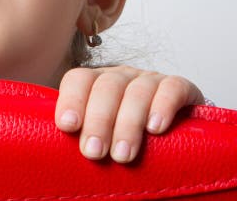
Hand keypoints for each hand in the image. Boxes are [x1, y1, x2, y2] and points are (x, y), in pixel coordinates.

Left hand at [54, 65, 205, 163]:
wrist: (177, 131)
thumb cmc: (127, 137)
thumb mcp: (101, 136)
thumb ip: (82, 137)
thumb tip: (56, 160)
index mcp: (96, 84)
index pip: (78, 80)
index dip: (71, 100)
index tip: (67, 126)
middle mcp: (121, 77)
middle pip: (106, 87)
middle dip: (99, 120)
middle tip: (94, 152)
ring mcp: (150, 80)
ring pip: (137, 91)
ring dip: (128, 123)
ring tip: (123, 155)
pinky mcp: (180, 87)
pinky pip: (173, 88)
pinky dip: (163, 106)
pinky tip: (156, 128)